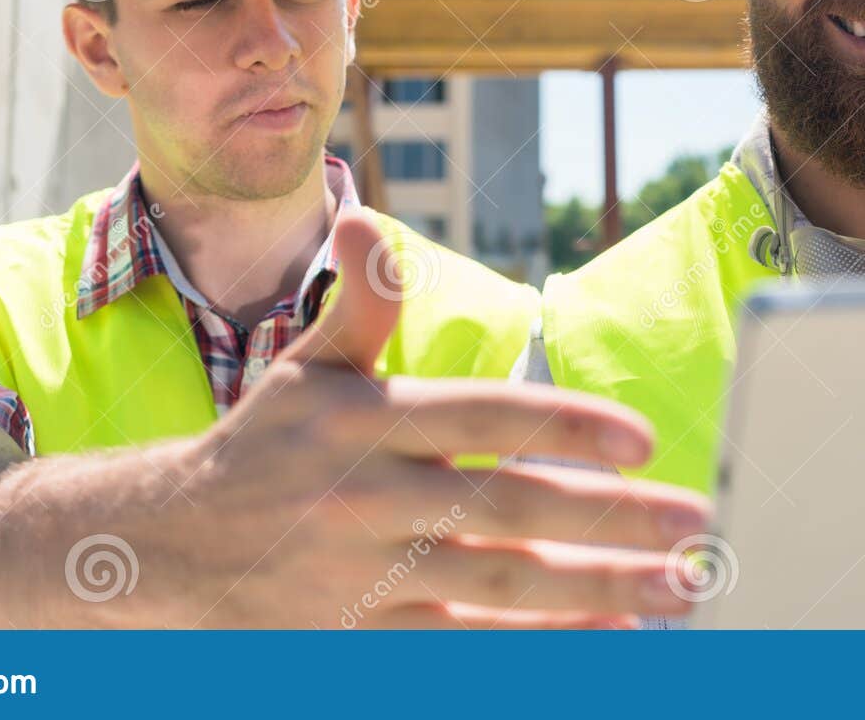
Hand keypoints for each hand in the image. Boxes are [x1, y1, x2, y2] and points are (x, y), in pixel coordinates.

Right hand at [168, 208, 711, 627]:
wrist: (170, 551)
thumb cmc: (262, 448)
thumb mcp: (305, 367)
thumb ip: (360, 304)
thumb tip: (366, 219)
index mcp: (366, 423)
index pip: (481, 417)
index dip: (563, 425)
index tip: (643, 440)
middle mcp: (371, 499)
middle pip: (508, 508)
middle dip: (611, 518)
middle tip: (695, 520)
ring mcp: (370, 578)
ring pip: (501, 587)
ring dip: (601, 589)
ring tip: (681, 586)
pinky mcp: (368, 641)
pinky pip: (469, 646)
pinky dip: (543, 646)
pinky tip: (611, 633)